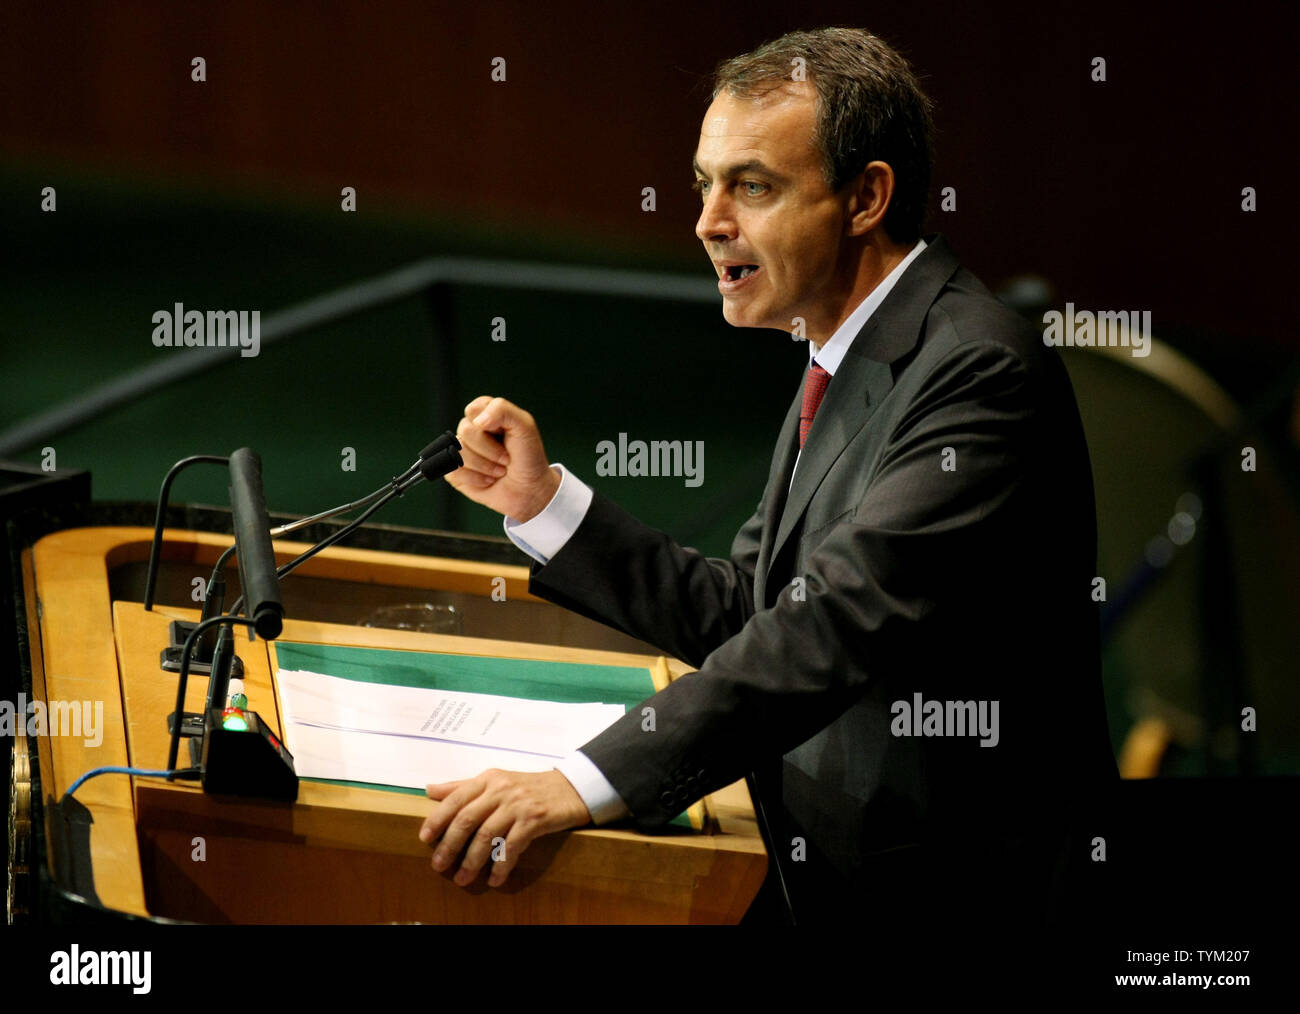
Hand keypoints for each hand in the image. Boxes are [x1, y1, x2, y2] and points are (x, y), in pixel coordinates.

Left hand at [418, 769, 591, 887]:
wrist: (571, 789)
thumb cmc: (530, 788)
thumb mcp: (496, 781)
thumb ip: (464, 786)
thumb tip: (430, 789)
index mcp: (488, 778)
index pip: (455, 798)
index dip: (438, 819)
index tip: (425, 838)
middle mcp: (501, 789)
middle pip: (467, 819)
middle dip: (450, 845)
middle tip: (439, 866)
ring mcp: (518, 804)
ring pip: (487, 836)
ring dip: (472, 861)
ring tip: (462, 878)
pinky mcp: (535, 819)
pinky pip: (512, 846)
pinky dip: (501, 865)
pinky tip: (494, 878)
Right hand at [446, 395, 560, 521]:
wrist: (529, 489)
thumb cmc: (528, 457)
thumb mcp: (525, 426)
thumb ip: (502, 410)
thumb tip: (478, 421)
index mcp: (485, 414)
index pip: (473, 410)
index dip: (490, 424)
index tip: (506, 434)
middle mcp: (471, 431)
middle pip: (466, 431)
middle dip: (490, 450)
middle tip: (505, 458)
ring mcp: (461, 451)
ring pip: (458, 453)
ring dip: (485, 466)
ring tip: (499, 471)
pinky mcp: (456, 472)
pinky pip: (454, 471)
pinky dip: (476, 479)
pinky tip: (488, 480)